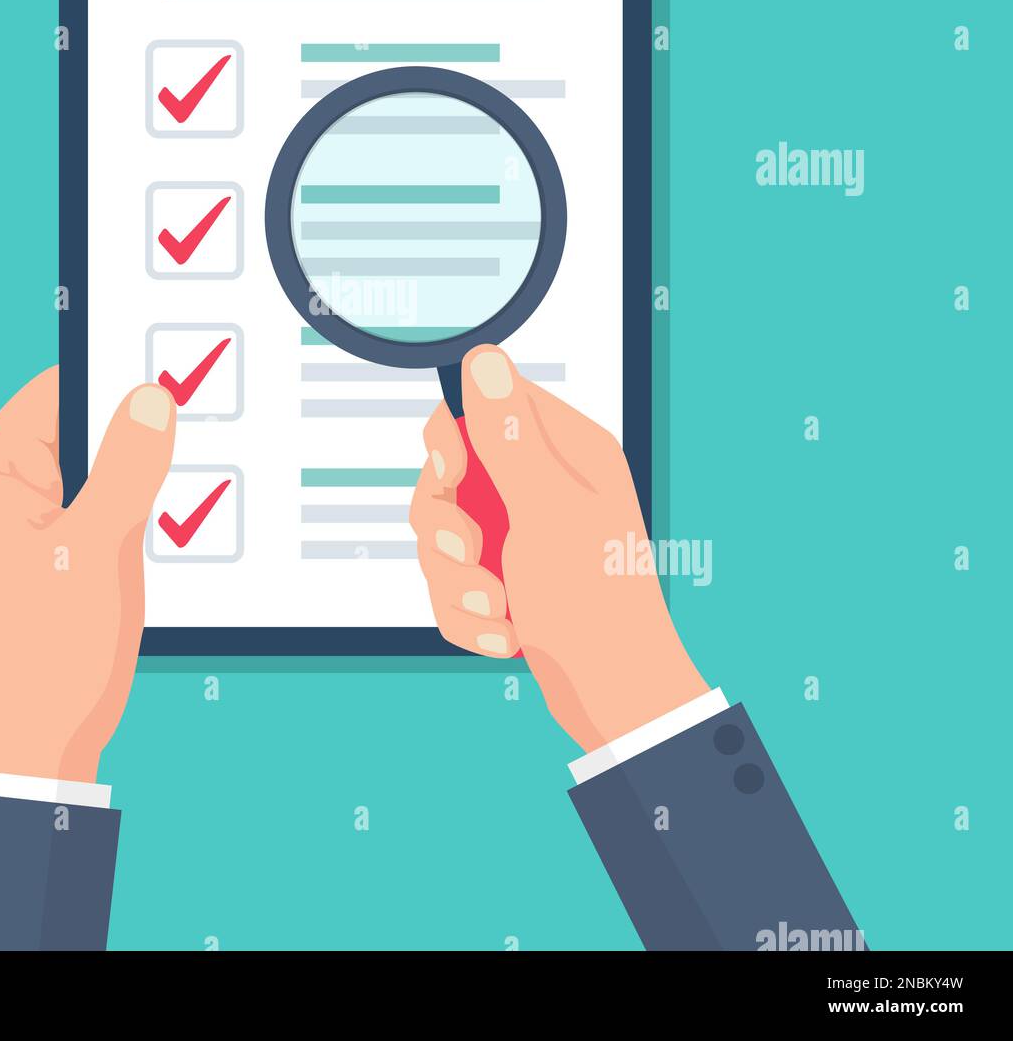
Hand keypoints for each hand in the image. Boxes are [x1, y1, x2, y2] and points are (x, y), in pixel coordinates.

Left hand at [0, 367, 174, 782]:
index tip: (170, 367)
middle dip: (137, 425)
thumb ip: (126, 468)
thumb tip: (150, 399)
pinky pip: (112, 503)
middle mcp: (8, 493)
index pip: (52, 393)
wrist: (44, 742)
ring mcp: (39, 522)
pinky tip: (177, 510)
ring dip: (145, 468)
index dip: (111, 378)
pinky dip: (144, 502)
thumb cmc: (48, 654)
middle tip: (198, 415)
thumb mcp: (93, 550)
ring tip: (190, 468)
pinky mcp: (68, 550)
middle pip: (82, 427)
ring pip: (104, 465)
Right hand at [410, 346, 706, 750]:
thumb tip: (483, 357)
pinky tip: (504, 637)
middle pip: (446, 477)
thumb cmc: (598, 602)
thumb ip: (509, 436)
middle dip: (445, 526)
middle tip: (472, 553)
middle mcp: (538, 488)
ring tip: (499, 610)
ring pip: (441, 536)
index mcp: (564, 453)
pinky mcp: (503, 580)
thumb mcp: (548, 511)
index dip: (451, 438)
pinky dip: (468, 615)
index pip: (483, 407)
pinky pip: (450, 584)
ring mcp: (519, 536)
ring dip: (458, 581)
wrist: (615, 699)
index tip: (451, 473)